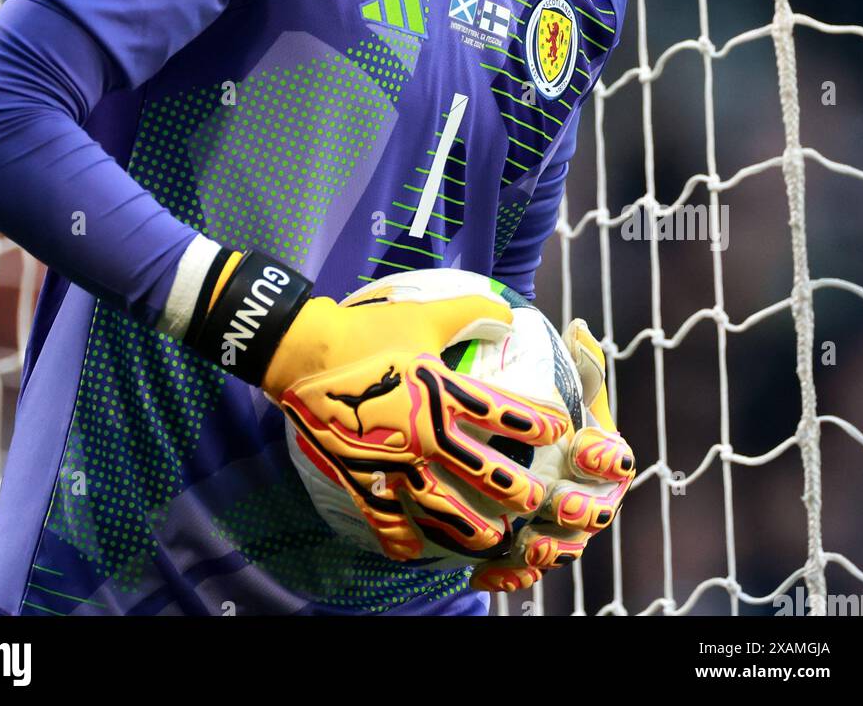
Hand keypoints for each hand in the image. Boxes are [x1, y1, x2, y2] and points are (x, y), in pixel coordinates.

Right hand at [262, 291, 574, 561]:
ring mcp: (392, 459)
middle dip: (516, 490)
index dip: (535, 422)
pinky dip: (398, 538)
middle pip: (482, 471)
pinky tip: (412, 552)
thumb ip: (471, 311)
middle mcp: (424, 432)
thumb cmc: (367, 329)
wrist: (303, 351)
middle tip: (536, 501)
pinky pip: (383, 516)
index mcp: (442, 391)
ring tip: (492, 543)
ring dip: (469, 529)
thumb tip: (511, 314)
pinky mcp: (360, 474)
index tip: (558, 431)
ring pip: (440, 506)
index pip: (502, 412)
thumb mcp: (425, 315)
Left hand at [469, 318, 634, 591]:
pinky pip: (525, 571)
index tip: (585, 447)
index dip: (605, 457)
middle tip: (557, 505)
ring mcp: (561, 528)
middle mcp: (588, 495)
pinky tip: (484, 574)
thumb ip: (570, 359)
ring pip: (564, 549)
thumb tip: (579, 328)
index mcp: (600, 455)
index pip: (616, 460)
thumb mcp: (556, 379)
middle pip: (596, 513)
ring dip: (548, 551)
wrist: (510, 440)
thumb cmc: (542, 407)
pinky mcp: (530, 549)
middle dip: (581, 513)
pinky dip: (509, 576)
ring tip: (527, 547)